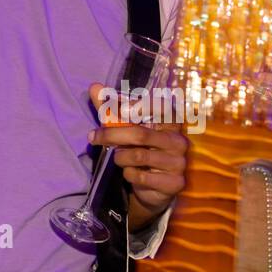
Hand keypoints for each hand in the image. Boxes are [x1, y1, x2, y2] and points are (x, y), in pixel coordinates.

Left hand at [88, 83, 187, 220]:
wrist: (153, 185)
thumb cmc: (139, 148)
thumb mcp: (124, 127)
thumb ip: (110, 107)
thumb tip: (93, 86)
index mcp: (170, 121)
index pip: (162, 106)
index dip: (141, 106)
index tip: (122, 112)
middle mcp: (178, 140)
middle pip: (140, 134)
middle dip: (112, 135)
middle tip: (93, 137)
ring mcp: (178, 162)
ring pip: (139, 156)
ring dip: (120, 157)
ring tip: (117, 158)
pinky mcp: (175, 183)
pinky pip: (142, 176)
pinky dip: (128, 174)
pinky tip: (130, 172)